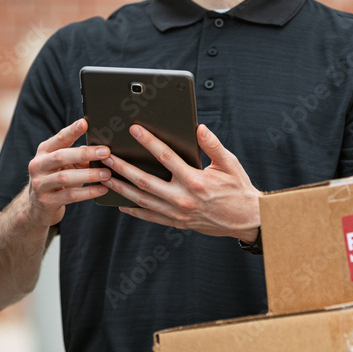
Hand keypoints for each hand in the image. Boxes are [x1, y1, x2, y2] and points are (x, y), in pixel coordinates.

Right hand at [27, 119, 111, 227]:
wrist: (37, 206)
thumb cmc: (56, 180)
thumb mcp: (64, 165)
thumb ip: (79, 157)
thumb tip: (102, 150)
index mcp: (44, 151)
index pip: (59, 139)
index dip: (72, 131)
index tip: (85, 122)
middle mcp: (38, 165)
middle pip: (61, 156)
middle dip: (85, 154)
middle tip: (106, 152)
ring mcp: (40, 184)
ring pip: (65, 177)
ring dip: (89, 174)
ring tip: (107, 173)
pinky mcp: (47, 201)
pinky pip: (70, 196)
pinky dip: (88, 192)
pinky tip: (102, 189)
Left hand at [100, 124, 260, 240]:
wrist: (246, 220)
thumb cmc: (238, 189)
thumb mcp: (230, 163)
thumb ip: (213, 145)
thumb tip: (198, 128)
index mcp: (195, 180)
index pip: (166, 157)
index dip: (149, 141)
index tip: (134, 130)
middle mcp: (183, 198)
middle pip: (145, 180)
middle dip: (123, 167)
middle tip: (106, 156)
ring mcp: (178, 213)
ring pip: (143, 200)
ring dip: (122, 187)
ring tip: (105, 177)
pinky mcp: (177, 223)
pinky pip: (151, 217)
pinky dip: (135, 210)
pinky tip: (122, 202)